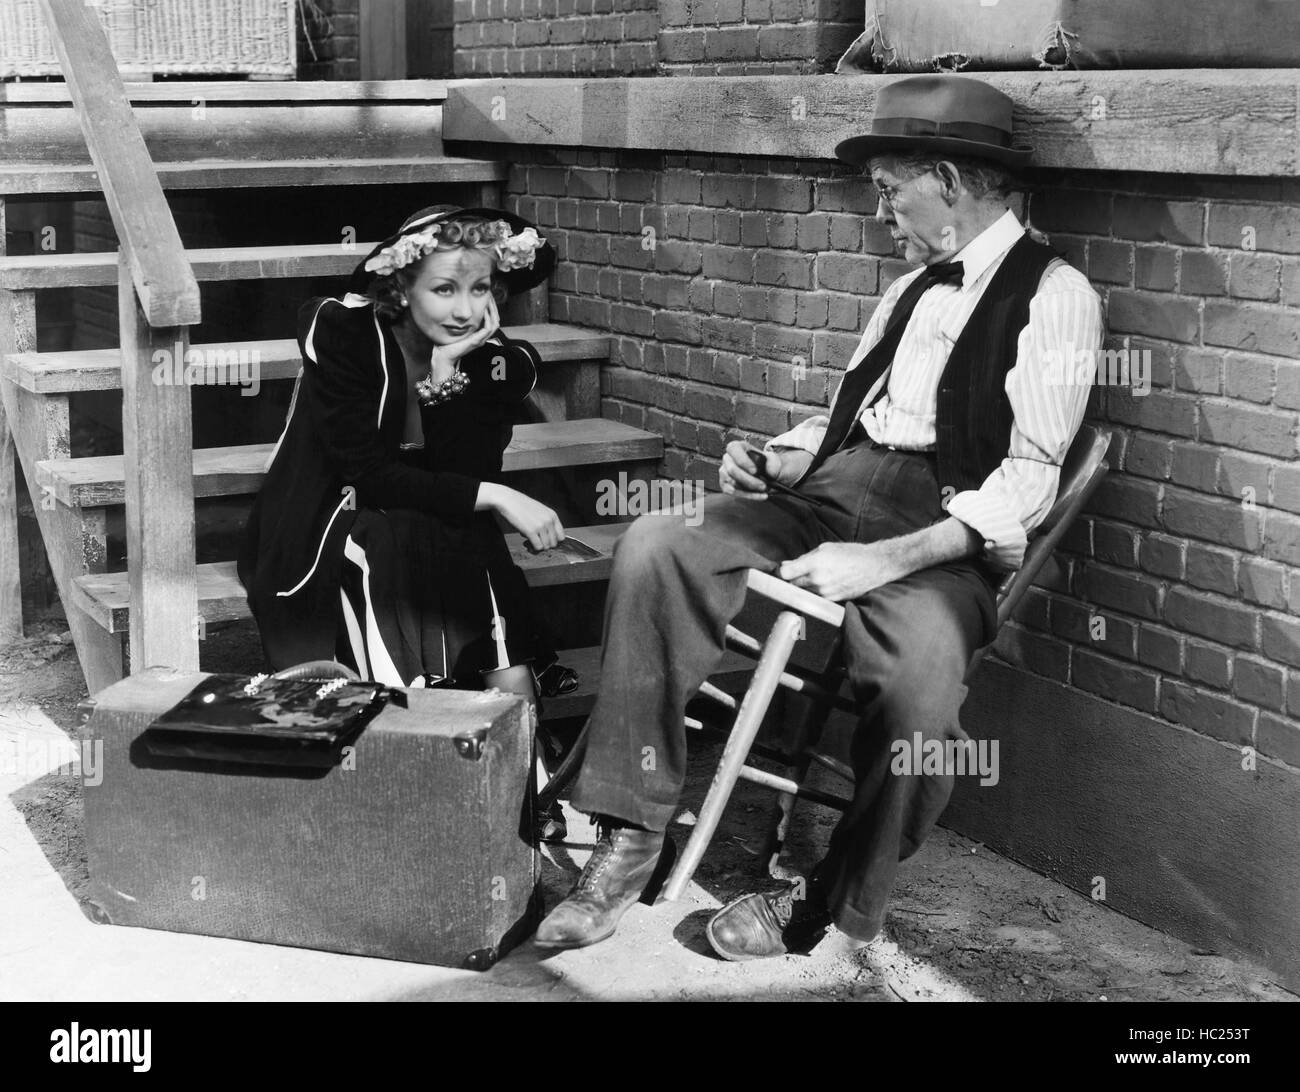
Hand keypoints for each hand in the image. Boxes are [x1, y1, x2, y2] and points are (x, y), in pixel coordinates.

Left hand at [430, 296, 501, 377]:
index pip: (491, 320)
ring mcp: (480, 340)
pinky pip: (488, 328)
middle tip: (490, 295)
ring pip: (494, 323)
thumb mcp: (457, 329)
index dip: (491, 308)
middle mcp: (482, 337)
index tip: (487, 296)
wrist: (444, 356)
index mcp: (479, 335)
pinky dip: (488, 318)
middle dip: (494, 306)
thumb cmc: (447, 343)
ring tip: (488, 300)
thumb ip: (461, 321)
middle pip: (495, 320)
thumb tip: (460, 309)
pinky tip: (484, 310)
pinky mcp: (476, 341)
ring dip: (493, 311)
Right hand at [482, 484, 563, 551]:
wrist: (509, 500)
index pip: (561, 536)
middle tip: (536, 542)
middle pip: (554, 543)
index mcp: (553, 515)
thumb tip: (548, 538)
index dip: (554, 541)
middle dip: (545, 545)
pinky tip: (527, 542)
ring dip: (538, 546)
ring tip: (531, 541)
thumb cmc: (522, 505)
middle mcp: (549, 521)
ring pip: (546, 546)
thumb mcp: (540, 510)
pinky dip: (533, 548)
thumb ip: (546, 522)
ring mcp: (541, 526)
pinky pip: (538, 547)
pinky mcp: (531, 531)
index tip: (546, 541)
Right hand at [719, 441, 777, 498]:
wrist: (766, 474)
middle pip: (732, 470)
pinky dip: (748, 496)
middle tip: (763, 486)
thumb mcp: (772, 460)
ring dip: (750, 489)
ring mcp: (724, 472)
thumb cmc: (767, 464)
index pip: (733, 449)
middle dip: (749, 480)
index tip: (755, 471)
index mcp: (737, 447)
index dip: (742, 460)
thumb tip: (767, 471)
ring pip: (733, 483)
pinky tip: (760, 496)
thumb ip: (771, 463)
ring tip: (765, 490)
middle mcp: (727, 458)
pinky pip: (733, 492)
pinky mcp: (725, 485)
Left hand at [778, 541, 909, 601]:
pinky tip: (823, 584)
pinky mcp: (832, 601)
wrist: (875, 565)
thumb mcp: (825, 548)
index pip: (784, 574)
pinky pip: (815, 598)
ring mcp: (825, 593)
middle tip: (794, 574)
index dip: (780, 572)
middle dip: (791, 580)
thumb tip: (785, 565)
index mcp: (814, 564)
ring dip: (803, 587)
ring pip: (803, 593)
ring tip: (814, 577)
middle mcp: (818, 580)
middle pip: (791, 585)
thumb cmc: (851, 553)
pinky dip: (814, 593)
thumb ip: (804, 558)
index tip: (780, 571)